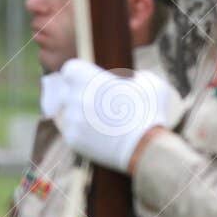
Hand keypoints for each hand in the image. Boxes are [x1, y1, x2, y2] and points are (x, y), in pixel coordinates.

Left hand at [44, 58, 180, 171]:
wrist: (145, 147)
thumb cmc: (149, 113)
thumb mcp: (151, 84)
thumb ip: (138, 75)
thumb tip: (135, 78)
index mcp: (89, 79)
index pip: (69, 69)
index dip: (77, 74)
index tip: (85, 80)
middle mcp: (75, 97)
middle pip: (65, 92)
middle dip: (76, 95)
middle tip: (92, 102)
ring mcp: (72, 119)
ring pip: (65, 113)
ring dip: (76, 114)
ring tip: (96, 121)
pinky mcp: (72, 139)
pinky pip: (70, 131)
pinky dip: (80, 133)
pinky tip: (97, 135)